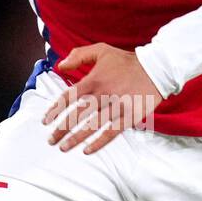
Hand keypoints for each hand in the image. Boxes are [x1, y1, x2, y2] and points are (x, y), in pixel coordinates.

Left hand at [42, 43, 162, 153]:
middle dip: (61, 129)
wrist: (156, 68)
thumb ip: (79, 55)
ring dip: (75, 139)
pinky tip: (87, 150)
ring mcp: (116, 107)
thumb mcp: (101, 50)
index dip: (55, 110)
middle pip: (77, 115)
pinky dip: (99, 143)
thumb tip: (60, 66)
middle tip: (51, 140)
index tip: (45, 121)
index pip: (68, 97)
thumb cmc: (126, 61)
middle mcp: (103, 95)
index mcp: (94, 80)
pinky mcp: (129, 117)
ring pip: (91, 127)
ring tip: (63, 147)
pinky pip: (111, 133)